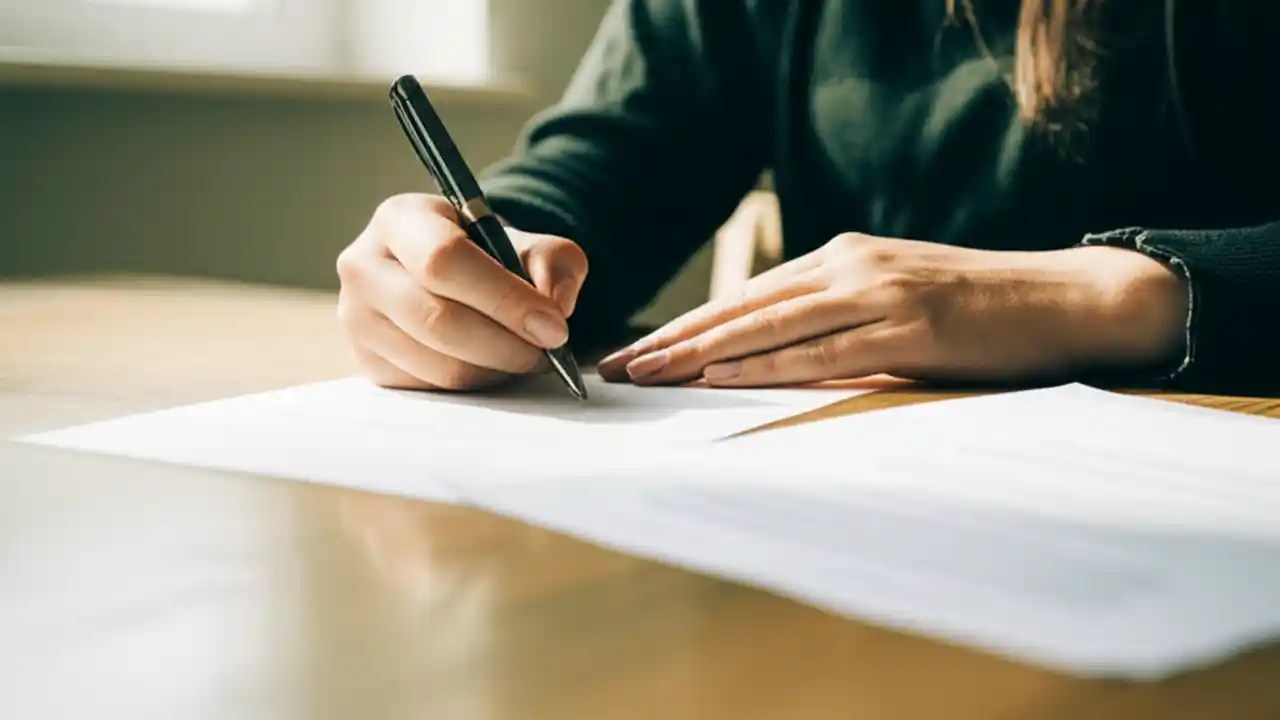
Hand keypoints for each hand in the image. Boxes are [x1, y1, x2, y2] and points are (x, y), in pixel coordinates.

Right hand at [337, 194, 587, 390]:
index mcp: (400, 219)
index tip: (553, 325)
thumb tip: (555, 306)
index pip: (444, 260)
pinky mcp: (368, 363)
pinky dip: (476, 385)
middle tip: (549, 351)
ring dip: (497, 370)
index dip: (504, 298)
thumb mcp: (524, 241)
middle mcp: (364, 267)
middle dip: (507, 344)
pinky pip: (432, 389)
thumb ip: (554, 262)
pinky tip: (493, 364)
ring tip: (526, 356)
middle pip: (439, 321)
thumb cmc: (485, 256)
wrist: (441, 279)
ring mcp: (357, 319)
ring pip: (439, 365)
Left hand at [598, 233, 1186, 386]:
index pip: (748, 295)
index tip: (642, 348)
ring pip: (768, 326)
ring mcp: (877, 292)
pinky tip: (720, 378)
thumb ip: (840, 318)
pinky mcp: (905, 327)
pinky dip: (764, 365)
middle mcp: (850, 266)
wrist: (1063, 299)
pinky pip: (820, 351)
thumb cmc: (980, 310)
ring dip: (701, 352)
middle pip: (743, 307)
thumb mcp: (897, 300)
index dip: (690, 324)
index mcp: (844, 257)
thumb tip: (780, 353)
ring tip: (648, 373)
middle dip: (674, 338)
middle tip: (619, 364)